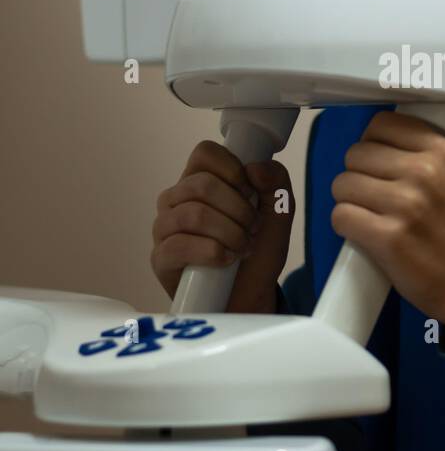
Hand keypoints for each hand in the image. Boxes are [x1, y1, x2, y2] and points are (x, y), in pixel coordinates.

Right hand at [151, 141, 293, 313]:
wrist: (248, 297)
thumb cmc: (256, 252)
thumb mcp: (278, 215)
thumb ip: (276, 183)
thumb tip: (255, 168)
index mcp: (200, 180)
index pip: (204, 153)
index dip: (232, 168)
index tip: (250, 191)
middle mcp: (177, 200)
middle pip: (201, 185)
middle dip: (238, 208)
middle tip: (252, 228)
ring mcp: (165, 228)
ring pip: (193, 214)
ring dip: (229, 232)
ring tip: (243, 247)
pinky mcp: (160, 258)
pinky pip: (179, 246)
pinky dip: (212, 252)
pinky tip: (226, 260)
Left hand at [330, 111, 444, 338]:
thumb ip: (416, 152)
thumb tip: (369, 141)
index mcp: (442, 150)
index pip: (380, 124)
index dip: (373, 145)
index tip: (381, 166)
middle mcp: (425, 171)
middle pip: (355, 153)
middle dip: (358, 175)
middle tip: (376, 197)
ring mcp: (406, 204)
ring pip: (342, 184)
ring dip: (349, 201)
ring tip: (371, 216)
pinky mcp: (388, 237)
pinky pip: (340, 215)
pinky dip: (346, 225)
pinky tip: (365, 233)